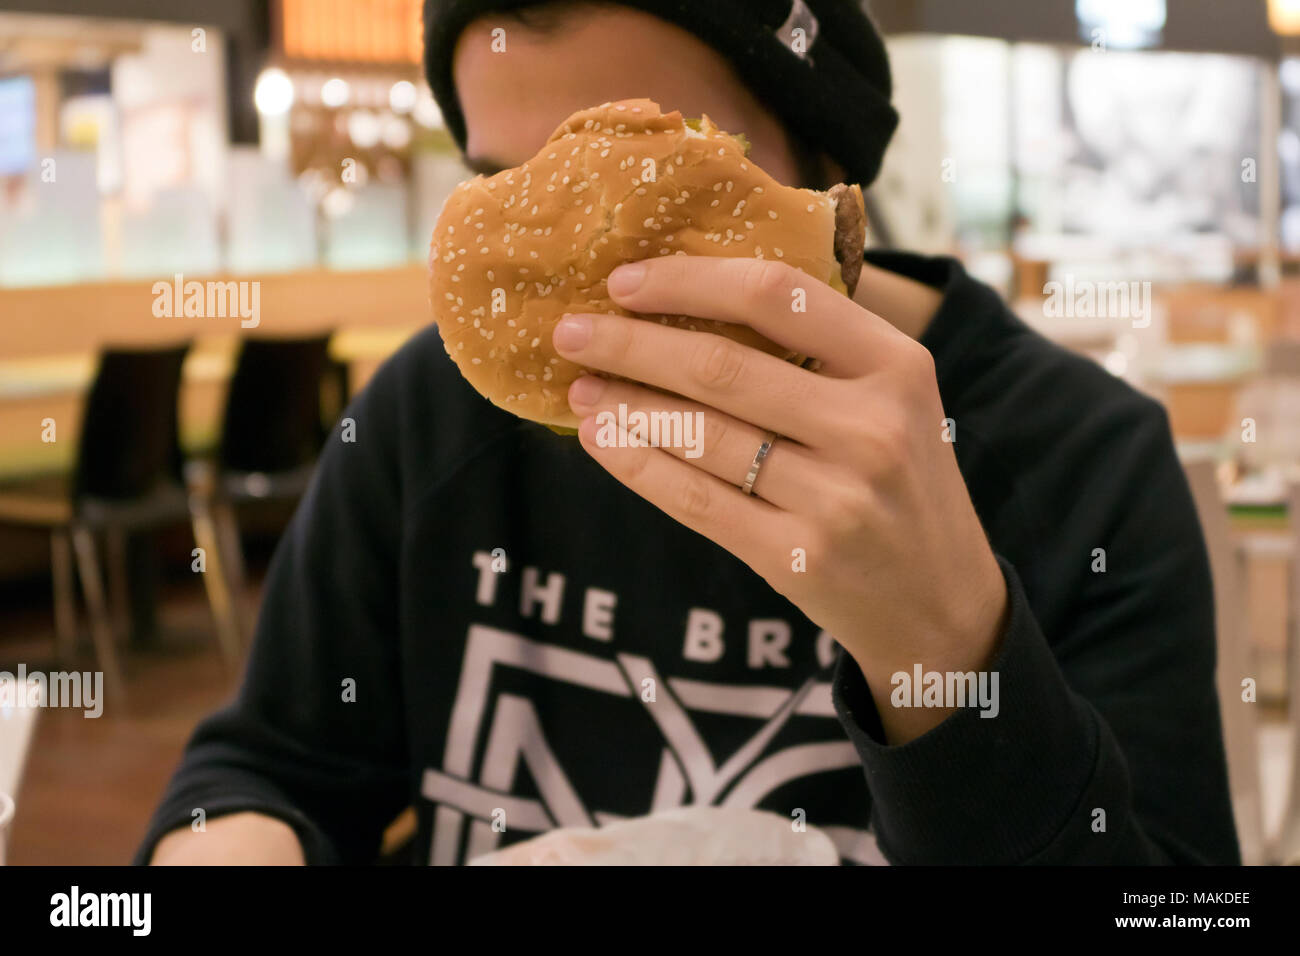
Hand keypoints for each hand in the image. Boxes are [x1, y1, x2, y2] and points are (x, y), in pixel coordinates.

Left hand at [554, 256, 1008, 743]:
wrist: (942, 604)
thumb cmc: (902, 483)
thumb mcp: (896, 400)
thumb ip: (822, 350)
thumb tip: (691, 297)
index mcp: (897, 366)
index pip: (777, 295)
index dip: (689, 280)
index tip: (625, 281)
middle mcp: (871, 427)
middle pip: (721, 367)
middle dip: (629, 344)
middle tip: (571, 331)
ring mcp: (835, 499)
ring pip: (699, 435)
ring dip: (623, 403)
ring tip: (579, 387)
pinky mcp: (797, 559)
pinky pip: (695, 500)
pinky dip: (637, 464)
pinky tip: (602, 440)